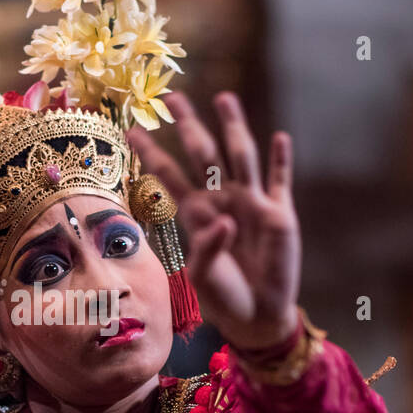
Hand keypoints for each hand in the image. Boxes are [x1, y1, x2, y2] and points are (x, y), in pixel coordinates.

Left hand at [127, 91, 300, 350]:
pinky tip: (279, 138)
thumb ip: (209, 247)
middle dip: (190, 126)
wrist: (257, 315)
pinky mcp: (279, 214)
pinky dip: (281, 160)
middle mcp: (222, 200)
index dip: (152, 154)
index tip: (131, 131)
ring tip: (224, 98)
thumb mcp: (202, 276)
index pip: (169, 176)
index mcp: (196, 214)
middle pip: (204, 154)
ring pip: (240, 156)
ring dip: (233, 127)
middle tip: (174, 97)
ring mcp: (251, 204)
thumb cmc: (222, 298)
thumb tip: (225, 222)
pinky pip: (280, 181)